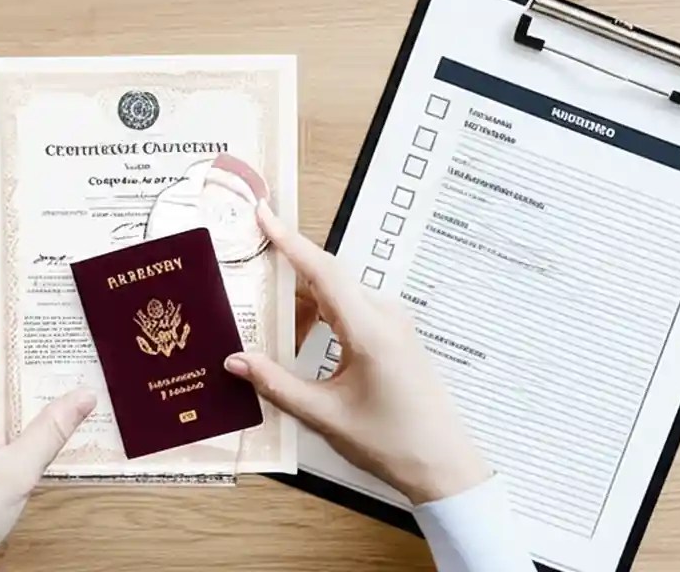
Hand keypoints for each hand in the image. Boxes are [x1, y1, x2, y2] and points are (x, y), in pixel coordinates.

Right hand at [225, 204, 489, 504]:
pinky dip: (319, 317)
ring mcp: (392, 324)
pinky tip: (297, 339)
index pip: (323, 272)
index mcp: (371, 331)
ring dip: (301, 304)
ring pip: (337, 296)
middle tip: (248, 264)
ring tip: (266, 317)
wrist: (443, 465)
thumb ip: (276, 385)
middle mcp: (385, 317)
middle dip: (285, 271)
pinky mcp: (393, 335)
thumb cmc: (391, 442)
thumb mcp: (325, 416)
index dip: (290, 241)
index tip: (264, 214)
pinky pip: (350, 311)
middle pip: (326, 278)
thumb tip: (236, 361)